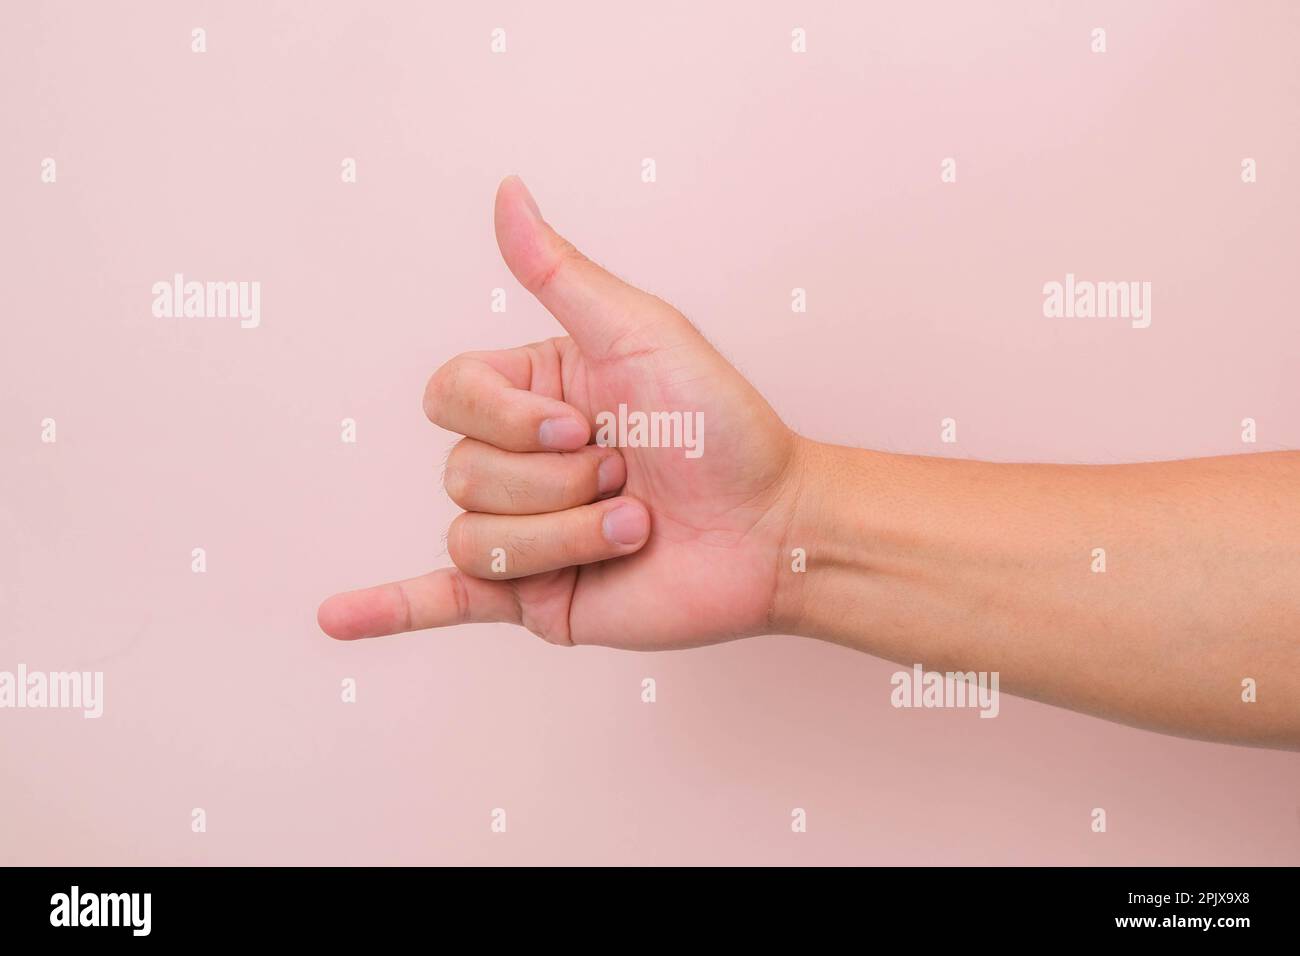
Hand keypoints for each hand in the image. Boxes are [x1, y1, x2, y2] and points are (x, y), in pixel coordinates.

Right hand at [318, 176, 806, 647]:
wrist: (772, 528)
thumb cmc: (722, 427)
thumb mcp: (640, 334)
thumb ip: (559, 274)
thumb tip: (506, 194)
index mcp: (533, 395)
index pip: (450, 396)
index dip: (509, 417)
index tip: (590, 422)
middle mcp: (520, 461)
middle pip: (462, 471)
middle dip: (558, 481)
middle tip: (628, 476)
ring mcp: (525, 532)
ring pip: (473, 536)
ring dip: (567, 533)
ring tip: (633, 526)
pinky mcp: (534, 596)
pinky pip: (446, 600)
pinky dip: (389, 610)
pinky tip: (337, 618)